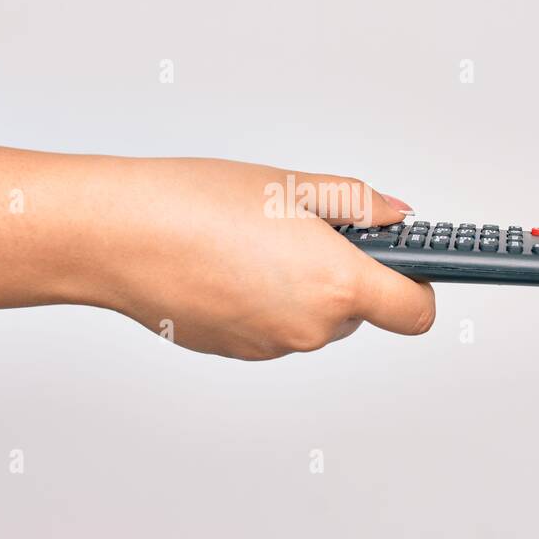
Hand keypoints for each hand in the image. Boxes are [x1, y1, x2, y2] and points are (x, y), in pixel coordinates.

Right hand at [89, 158, 435, 358]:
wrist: (119, 236)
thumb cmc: (197, 203)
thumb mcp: (293, 185)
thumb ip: (358, 204)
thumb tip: (396, 217)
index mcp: (337, 285)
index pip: (416, 312)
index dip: (418, 285)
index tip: (405, 262)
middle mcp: (311, 329)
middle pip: (360, 312)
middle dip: (345, 274)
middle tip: (306, 230)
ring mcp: (272, 347)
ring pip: (313, 320)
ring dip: (301, 288)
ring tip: (255, 241)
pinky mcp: (238, 353)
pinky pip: (273, 328)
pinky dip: (265, 302)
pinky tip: (228, 264)